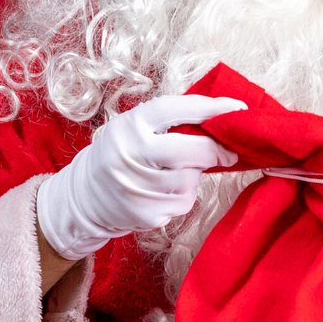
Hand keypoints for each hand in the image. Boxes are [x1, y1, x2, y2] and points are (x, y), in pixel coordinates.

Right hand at [36, 95, 245, 259]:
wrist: (85, 197)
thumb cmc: (120, 154)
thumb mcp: (132, 127)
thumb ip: (168, 121)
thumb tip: (220, 118)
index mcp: (129, 126)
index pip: (176, 109)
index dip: (211, 108)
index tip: (237, 108)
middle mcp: (131, 154)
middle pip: (192, 150)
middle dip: (215, 150)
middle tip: (227, 152)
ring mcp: (137, 187)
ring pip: (190, 179)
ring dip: (193, 175)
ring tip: (174, 172)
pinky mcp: (146, 213)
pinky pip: (183, 203)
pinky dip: (182, 196)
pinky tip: (163, 192)